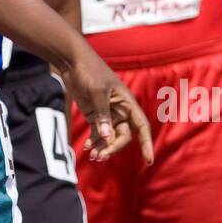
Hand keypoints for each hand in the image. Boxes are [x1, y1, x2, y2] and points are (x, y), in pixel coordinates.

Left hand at [62, 48, 153, 163]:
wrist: (72, 61)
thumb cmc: (89, 71)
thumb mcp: (97, 92)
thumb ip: (102, 114)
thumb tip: (106, 137)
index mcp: (127, 103)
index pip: (141, 126)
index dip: (146, 143)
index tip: (148, 160)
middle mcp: (120, 110)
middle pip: (123, 136)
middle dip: (114, 147)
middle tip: (99, 156)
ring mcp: (107, 113)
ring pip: (110, 137)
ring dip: (103, 147)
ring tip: (93, 156)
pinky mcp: (94, 114)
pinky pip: (98, 133)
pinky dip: (94, 141)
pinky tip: (87, 147)